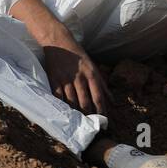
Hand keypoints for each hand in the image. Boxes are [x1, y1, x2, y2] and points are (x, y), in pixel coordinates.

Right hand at [9, 0, 112, 115]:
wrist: (59, 42)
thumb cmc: (78, 55)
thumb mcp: (93, 67)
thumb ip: (102, 84)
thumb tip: (112, 100)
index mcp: (91, 74)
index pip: (98, 97)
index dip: (101, 110)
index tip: (103, 120)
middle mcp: (79, 78)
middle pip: (85, 102)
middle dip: (89, 115)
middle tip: (91, 125)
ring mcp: (66, 79)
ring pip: (71, 101)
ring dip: (76, 113)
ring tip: (79, 122)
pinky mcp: (54, 79)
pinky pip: (58, 97)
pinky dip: (62, 105)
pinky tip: (64, 112)